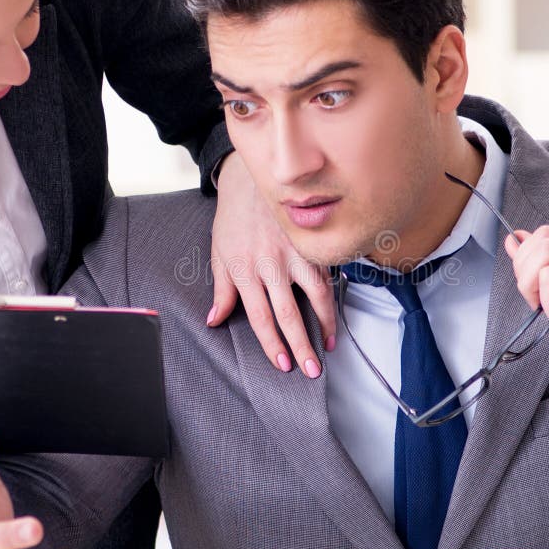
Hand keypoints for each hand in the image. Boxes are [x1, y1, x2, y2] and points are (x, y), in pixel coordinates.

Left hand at [211, 152, 336, 376]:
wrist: (252, 178)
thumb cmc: (233, 218)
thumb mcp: (219, 253)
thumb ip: (222, 289)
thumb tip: (215, 320)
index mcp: (244, 268)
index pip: (260, 316)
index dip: (273, 343)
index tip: (283, 364)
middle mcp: (270, 262)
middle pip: (289, 312)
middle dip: (302, 345)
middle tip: (312, 369)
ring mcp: (294, 250)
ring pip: (316, 293)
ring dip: (326, 322)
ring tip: (330, 344)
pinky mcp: (311, 240)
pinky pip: (326, 271)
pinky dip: (332, 294)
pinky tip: (334, 312)